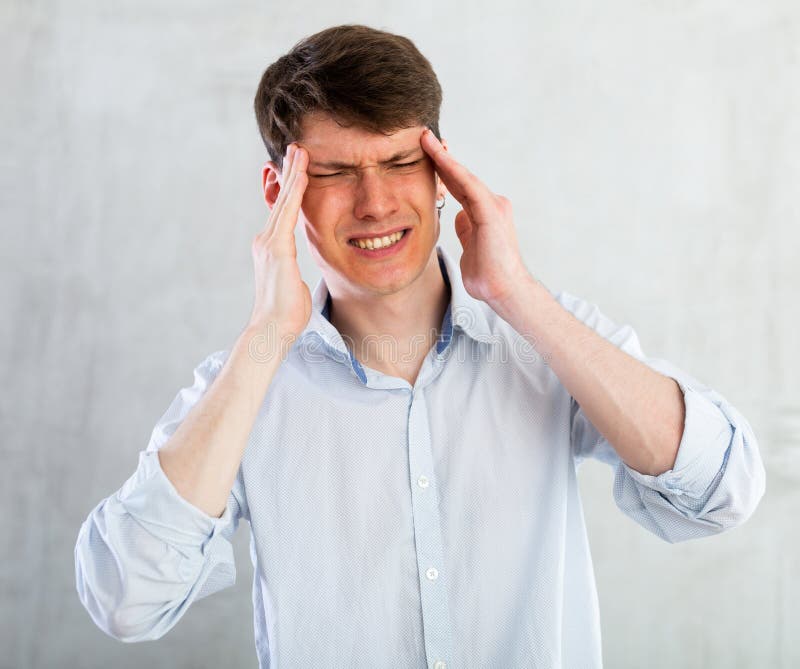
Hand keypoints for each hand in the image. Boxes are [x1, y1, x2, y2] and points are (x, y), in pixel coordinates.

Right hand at [248, 143, 310, 339]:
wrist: (273, 329)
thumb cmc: (285, 315)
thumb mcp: (292, 286)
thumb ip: (293, 275)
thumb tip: (297, 279)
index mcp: (272, 249)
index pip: (282, 211)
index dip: (289, 189)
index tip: (296, 170)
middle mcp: (266, 241)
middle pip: (280, 199)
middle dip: (288, 173)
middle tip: (296, 148)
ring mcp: (269, 243)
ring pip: (284, 200)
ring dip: (292, 174)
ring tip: (299, 151)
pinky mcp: (277, 248)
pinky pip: (289, 212)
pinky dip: (297, 191)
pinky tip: (303, 174)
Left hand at [420, 129, 531, 308]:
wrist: (504, 290)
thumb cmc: (488, 275)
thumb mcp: (470, 248)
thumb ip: (466, 230)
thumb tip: (459, 216)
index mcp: (484, 213)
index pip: (459, 187)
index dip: (442, 170)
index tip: (425, 154)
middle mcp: (491, 204)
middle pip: (461, 177)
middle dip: (441, 157)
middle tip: (422, 136)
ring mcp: (493, 206)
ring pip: (464, 176)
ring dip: (443, 157)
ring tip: (425, 140)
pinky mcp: (491, 212)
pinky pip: (469, 186)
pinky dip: (453, 170)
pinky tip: (439, 158)